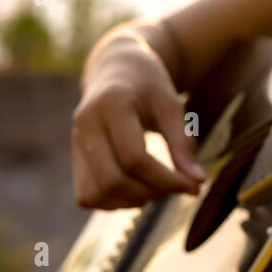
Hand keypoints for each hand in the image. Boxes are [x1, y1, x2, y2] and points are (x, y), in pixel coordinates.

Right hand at [71, 38, 205, 208]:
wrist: (117, 69)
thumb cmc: (149, 86)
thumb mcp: (171, 104)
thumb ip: (183, 142)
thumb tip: (197, 183)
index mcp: (111, 105)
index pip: (134, 157)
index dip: (165, 179)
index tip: (192, 186)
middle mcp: (85, 125)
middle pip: (111, 180)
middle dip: (149, 192)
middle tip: (175, 187)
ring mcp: (75, 143)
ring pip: (96, 193)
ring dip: (131, 201)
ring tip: (157, 187)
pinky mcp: (74, 157)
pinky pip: (87, 196)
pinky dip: (114, 202)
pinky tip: (137, 189)